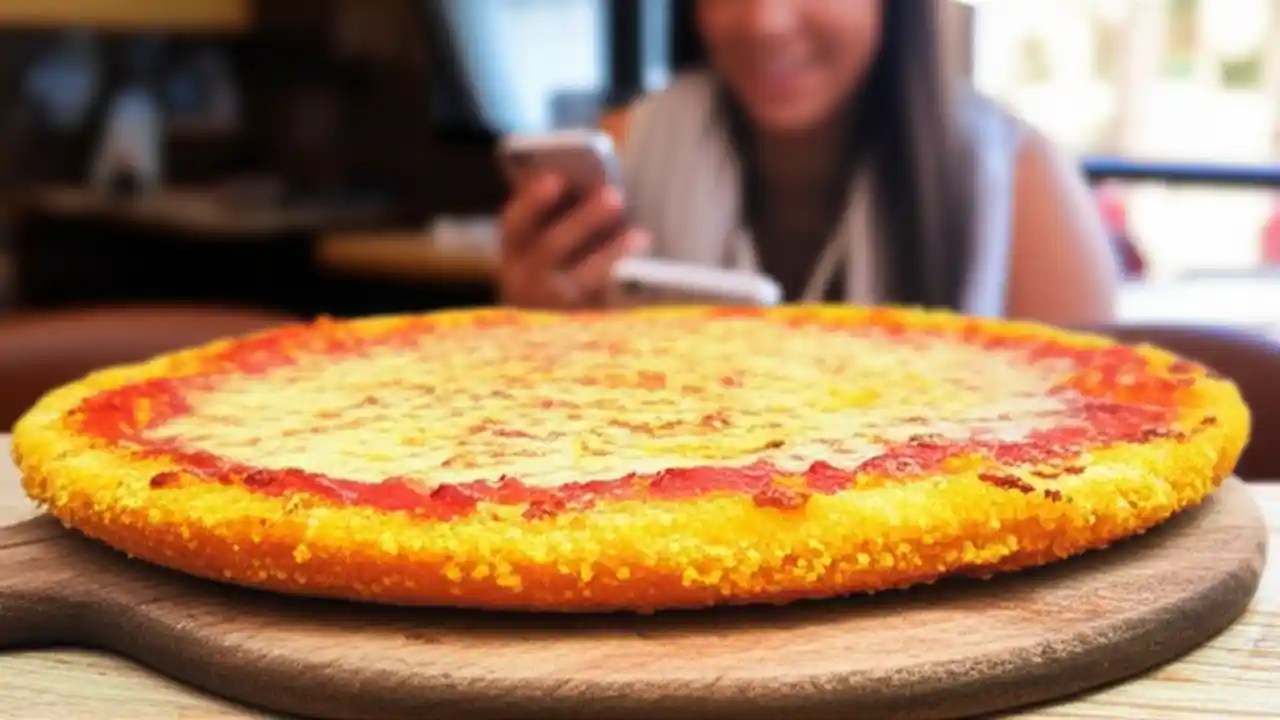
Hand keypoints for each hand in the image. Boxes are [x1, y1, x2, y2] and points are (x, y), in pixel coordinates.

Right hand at [498, 174, 649, 308]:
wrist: (550, 323)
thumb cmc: (559, 257)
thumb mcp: (549, 236)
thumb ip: (564, 212)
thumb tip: (599, 188)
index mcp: (513, 250)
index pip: (515, 222)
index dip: (533, 200)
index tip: (556, 177)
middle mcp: (523, 279)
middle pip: (551, 248)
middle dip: (584, 220)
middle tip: (615, 194)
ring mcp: (550, 307)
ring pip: (580, 279)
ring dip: (612, 254)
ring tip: (640, 234)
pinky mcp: (579, 324)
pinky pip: (602, 303)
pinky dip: (623, 282)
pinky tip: (644, 265)